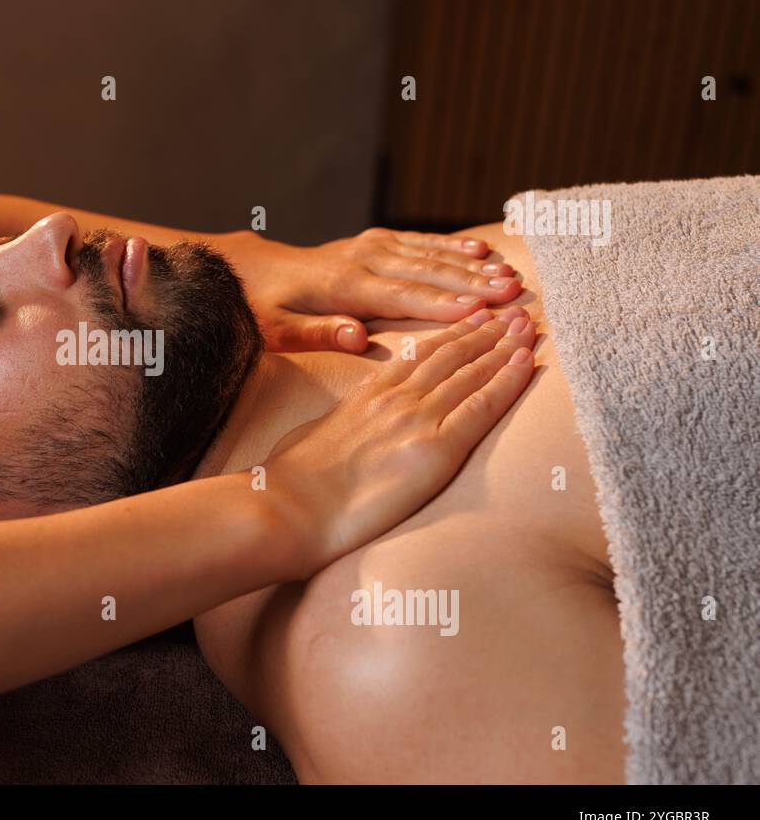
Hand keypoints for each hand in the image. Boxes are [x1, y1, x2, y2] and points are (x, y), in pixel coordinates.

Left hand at [218, 227, 522, 353]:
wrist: (253, 271)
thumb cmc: (266, 310)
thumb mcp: (279, 330)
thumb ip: (319, 334)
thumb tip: (356, 337)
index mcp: (343, 286)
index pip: (400, 297)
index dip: (439, 304)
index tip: (478, 311)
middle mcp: (362, 260)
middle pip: (424, 273)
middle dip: (470, 283)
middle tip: (511, 292)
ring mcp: (371, 247)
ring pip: (429, 255)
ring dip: (470, 266)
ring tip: (509, 275)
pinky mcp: (377, 242)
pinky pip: (420, 243)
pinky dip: (451, 247)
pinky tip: (481, 252)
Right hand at [267, 307, 536, 575]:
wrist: (290, 507)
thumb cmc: (291, 482)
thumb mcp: (313, 436)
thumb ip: (340, 424)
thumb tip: (344, 429)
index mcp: (367, 394)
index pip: (421, 356)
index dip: (453, 335)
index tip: (476, 318)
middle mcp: (396, 398)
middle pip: (451, 355)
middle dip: (487, 331)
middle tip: (515, 312)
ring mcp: (416, 418)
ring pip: (472, 372)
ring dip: (505, 347)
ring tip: (529, 326)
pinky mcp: (435, 448)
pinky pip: (482, 406)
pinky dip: (509, 380)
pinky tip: (529, 362)